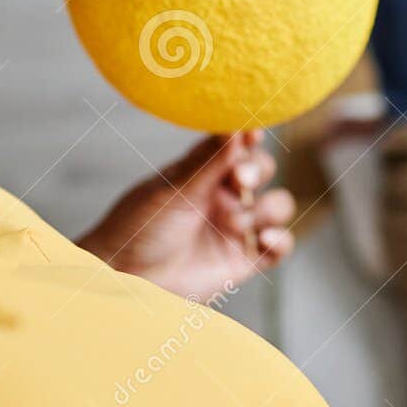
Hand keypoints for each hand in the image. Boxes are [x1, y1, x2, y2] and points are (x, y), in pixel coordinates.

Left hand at [77, 131, 294, 298]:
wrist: (126, 279)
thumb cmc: (137, 229)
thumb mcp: (172, 190)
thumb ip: (208, 162)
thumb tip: (236, 127)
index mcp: (202, 172)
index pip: (235, 145)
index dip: (250, 136)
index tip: (253, 133)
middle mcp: (222, 196)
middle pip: (262, 170)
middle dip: (257, 171)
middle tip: (240, 179)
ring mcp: (235, 228)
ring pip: (277, 206)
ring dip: (265, 210)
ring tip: (234, 222)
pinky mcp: (244, 260)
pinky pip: (279, 247)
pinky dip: (280, 240)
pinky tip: (263, 239)